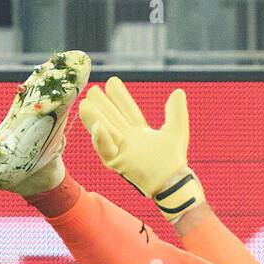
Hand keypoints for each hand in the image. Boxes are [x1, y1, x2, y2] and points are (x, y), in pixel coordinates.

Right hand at [78, 77, 204, 222]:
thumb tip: (178, 92)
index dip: (120, 96)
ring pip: (105, 132)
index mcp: (140, 132)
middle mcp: (128, 140)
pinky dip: (101, 140)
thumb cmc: (174, 161)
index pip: (127, 110)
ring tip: (85, 104)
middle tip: (92, 90)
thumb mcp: (176, 131)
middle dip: (102, 105)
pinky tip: (98, 126)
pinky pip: (106, 151)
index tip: (112, 81)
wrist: (173, 181)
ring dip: (94, 119)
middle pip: (112, 118)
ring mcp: (122, 151)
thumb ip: (176, 111)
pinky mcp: (118, 164)